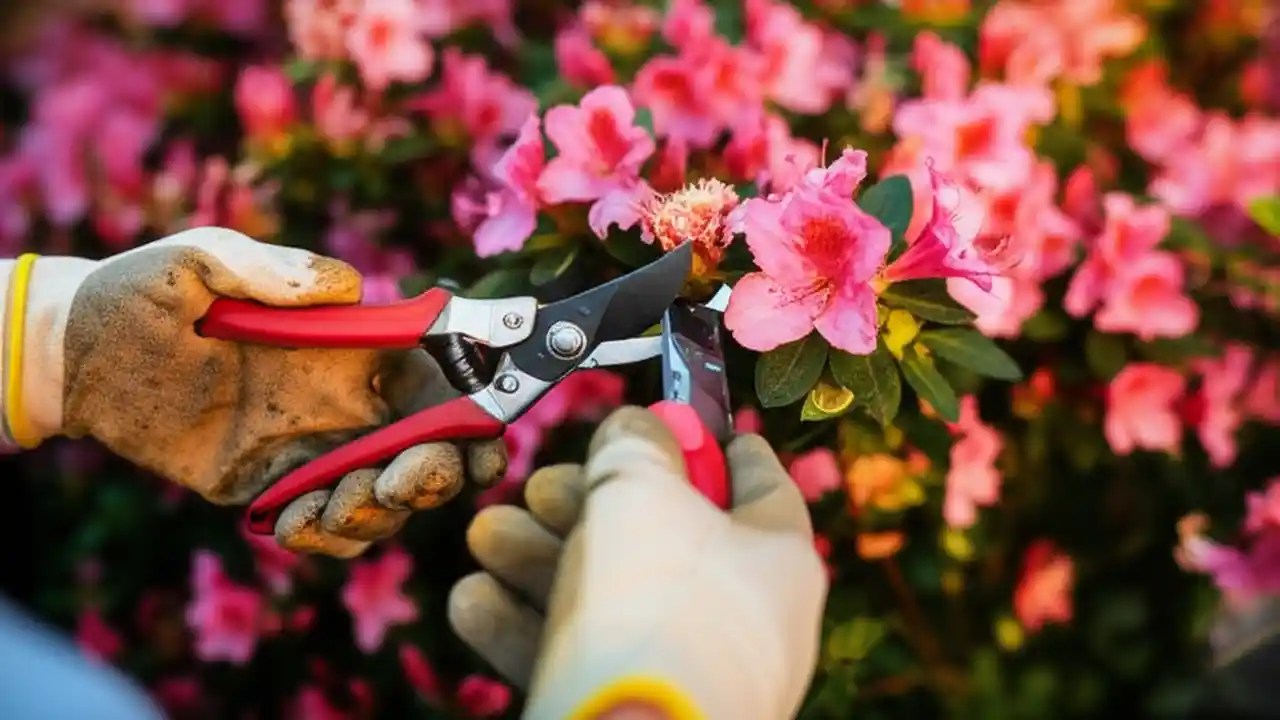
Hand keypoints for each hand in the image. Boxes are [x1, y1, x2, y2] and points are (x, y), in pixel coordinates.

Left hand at [13, 227, 505, 556]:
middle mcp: (348, 402)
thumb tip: (349, 290)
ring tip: (332, 503)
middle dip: (438, 474)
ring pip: (388, 499)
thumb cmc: (143, 294)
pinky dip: (327, 535)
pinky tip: (293, 521)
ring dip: (381, 512)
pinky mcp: (273, 490)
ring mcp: (314, 449)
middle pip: (433, 449)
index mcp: (353, 348)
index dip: (477, 404)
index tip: (484, 426)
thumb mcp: (201, 262)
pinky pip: (325, 528)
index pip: (441, 376)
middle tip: (400, 480)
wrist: (77, 356)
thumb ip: (270, 268)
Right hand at [447, 406, 828, 719]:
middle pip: (662, 538)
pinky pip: (584, 658)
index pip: (760, 481)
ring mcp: (691, 674)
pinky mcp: (638, 713)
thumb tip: (637, 428)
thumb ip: (633, 445)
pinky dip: (527, 627)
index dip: (712, 441)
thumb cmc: (652, 600)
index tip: (674, 417)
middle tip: (540, 484)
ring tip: (487, 534)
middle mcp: (744, 620)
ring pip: (611, 598)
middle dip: (588, 503)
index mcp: (775, 557)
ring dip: (540, 558)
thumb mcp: (640, 490)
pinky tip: (472, 600)